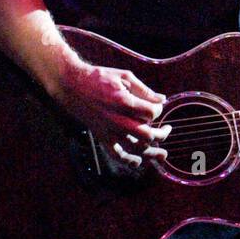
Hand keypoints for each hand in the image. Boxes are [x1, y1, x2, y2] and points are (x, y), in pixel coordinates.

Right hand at [54, 61, 170, 169]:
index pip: (152, 113)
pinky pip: (116, 155)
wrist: (72, 85)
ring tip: (163, 153)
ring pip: (135, 148)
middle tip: (167, 129)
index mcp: (124, 102)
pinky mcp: (102, 136)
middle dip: (161, 134)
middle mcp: (117, 119)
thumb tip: (162, 99)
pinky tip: (138, 162)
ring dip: (151, 152)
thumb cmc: (99, 78)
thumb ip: (144, 90)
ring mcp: (109, 130)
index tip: (157, 105)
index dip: (159, 109)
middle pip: (147, 135)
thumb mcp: (124, 76)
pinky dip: (129, 161)